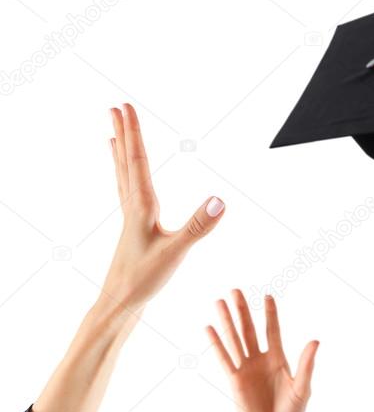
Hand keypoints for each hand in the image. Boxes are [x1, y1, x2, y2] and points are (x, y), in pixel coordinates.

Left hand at [101, 104, 224, 311]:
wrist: (118, 305)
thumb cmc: (143, 280)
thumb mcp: (176, 253)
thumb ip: (198, 226)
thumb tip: (221, 199)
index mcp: (140, 207)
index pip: (138, 161)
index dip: (134, 133)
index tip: (126, 108)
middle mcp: (132, 206)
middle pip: (126, 161)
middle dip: (124, 133)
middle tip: (116, 107)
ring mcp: (130, 217)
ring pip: (123, 174)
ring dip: (121, 150)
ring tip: (114, 132)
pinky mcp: (133, 228)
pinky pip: (127, 190)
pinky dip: (124, 174)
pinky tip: (126, 176)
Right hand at [208, 291, 318, 411]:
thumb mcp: (303, 387)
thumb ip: (307, 363)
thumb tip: (315, 340)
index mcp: (278, 359)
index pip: (273, 330)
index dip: (269, 313)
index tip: (266, 295)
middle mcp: (260, 360)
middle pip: (250, 329)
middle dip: (242, 310)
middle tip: (235, 290)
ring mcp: (246, 369)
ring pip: (235, 339)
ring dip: (227, 320)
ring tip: (219, 301)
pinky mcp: (235, 381)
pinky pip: (225, 358)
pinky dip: (217, 343)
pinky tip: (209, 328)